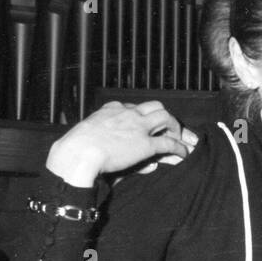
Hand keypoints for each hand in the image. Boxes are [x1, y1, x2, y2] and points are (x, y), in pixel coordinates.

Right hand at [46, 101, 197, 186]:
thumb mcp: (92, 138)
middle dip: (165, 116)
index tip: (146, 125)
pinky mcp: (145, 143)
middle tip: (170, 127)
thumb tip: (113, 147)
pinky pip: (168, 143)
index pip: (134, 108)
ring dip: (175, 127)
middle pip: (154, 107)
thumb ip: (107, 141)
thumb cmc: (78, 149)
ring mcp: (138, 127)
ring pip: (165, 117)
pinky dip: (178, 147)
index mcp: (111, 109)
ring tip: (180, 138)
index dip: (143, 117)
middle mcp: (127, 113)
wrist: (78, 151)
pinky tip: (183, 154)